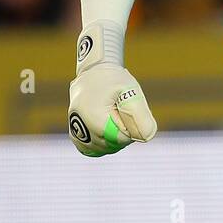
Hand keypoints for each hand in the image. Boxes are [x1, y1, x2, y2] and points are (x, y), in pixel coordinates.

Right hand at [68, 23, 156, 155]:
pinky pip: (94, 149)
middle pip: (115, 144)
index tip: (123, 107)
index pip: (123, 139)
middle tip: (117, 108)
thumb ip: (141, 115)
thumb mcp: (131, 91)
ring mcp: (77, 136)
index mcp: (95, 121)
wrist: (92, 72)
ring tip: (111, 114)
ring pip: (106, 149)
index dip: (130, 124)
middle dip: (123, 129)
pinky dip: (104, 142)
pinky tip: (106, 127)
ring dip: (114, 136)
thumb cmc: (113, 80)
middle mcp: (81, 131)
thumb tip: (147, 137)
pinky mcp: (76, 137)